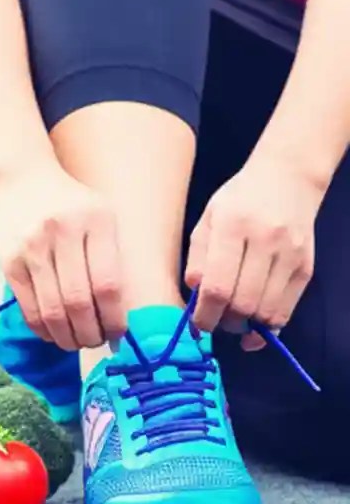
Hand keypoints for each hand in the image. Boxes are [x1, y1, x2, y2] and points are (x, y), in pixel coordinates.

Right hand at [0, 164, 124, 349]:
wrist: (19, 180)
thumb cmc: (71, 205)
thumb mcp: (101, 216)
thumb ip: (112, 259)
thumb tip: (118, 317)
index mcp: (95, 221)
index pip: (107, 284)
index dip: (114, 319)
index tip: (119, 333)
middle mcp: (62, 232)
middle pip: (79, 302)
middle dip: (91, 333)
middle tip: (98, 341)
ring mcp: (31, 248)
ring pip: (52, 310)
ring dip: (67, 337)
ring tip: (77, 342)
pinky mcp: (9, 262)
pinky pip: (29, 308)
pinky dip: (43, 329)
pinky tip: (54, 332)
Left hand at [186, 156, 321, 349]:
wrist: (287, 178)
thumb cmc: (238, 201)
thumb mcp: (207, 220)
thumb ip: (197, 259)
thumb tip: (196, 297)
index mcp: (232, 226)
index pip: (218, 286)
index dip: (205, 314)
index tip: (198, 324)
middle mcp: (266, 241)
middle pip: (243, 303)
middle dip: (224, 322)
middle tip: (215, 320)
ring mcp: (291, 254)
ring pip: (266, 311)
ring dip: (246, 325)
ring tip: (233, 317)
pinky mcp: (307, 266)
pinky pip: (287, 309)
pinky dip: (269, 322)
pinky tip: (255, 320)